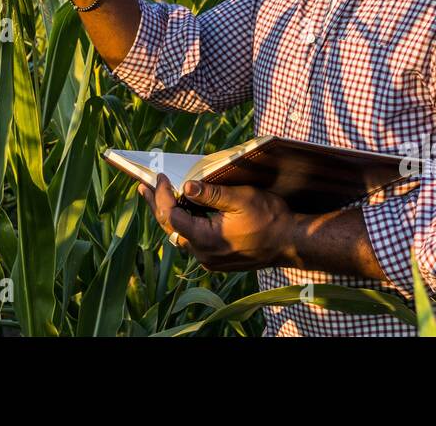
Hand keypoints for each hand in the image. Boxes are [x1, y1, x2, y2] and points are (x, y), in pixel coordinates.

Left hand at [137, 174, 300, 270]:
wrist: (292, 242)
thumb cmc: (270, 218)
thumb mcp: (241, 198)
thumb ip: (211, 193)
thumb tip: (186, 186)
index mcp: (206, 239)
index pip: (172, 216)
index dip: (162, 195)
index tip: (159, 177)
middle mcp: (204, 254)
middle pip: (171, 228)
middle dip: (157, 205)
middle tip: (143, 187)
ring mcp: (210, 259)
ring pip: (181, 235)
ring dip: (170, 214)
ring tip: (158, 195)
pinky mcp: (217, 259)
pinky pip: (193, 240)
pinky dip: (185, 223)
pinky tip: (184, 209)